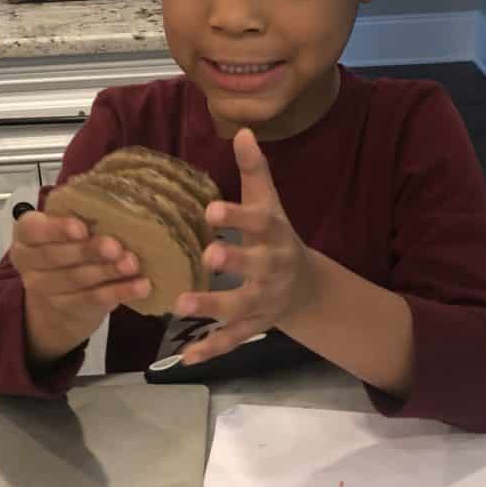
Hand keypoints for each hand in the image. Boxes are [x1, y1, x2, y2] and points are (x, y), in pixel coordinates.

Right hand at [11, 208, 150, 363]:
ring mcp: (46, 288)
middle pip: (57, 256)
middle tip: (116, 247)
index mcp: (27, 233)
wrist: (60, 293)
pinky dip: (119, 292)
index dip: (56, 230)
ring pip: (77, 279)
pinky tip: (141, 286)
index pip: (33, 229)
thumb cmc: (69, 244)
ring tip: (133, 264)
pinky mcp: (67, 307)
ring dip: (108, 271)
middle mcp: (29, 262)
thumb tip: (122, 194)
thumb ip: (83, 212)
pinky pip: (94, 299)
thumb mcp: (68, 224)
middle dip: (89, 251)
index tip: (82, 228)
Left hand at [175, 128, 316, 365]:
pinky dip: (211, 349)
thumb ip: (255, 171)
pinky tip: (186, 357)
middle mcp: (273, 268)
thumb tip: (243, 129)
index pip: (258, 223)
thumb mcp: (269, 205)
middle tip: (207, 256)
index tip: (211, 211)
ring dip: (212, 306)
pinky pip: (233, 339)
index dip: (237, 217)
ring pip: (240, 306)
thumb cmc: (276, 238)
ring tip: (180, 305)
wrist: (306, 287)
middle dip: (234, 262)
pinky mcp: (255, 325)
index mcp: (275, 235)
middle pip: (255, 267)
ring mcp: (265, 300)